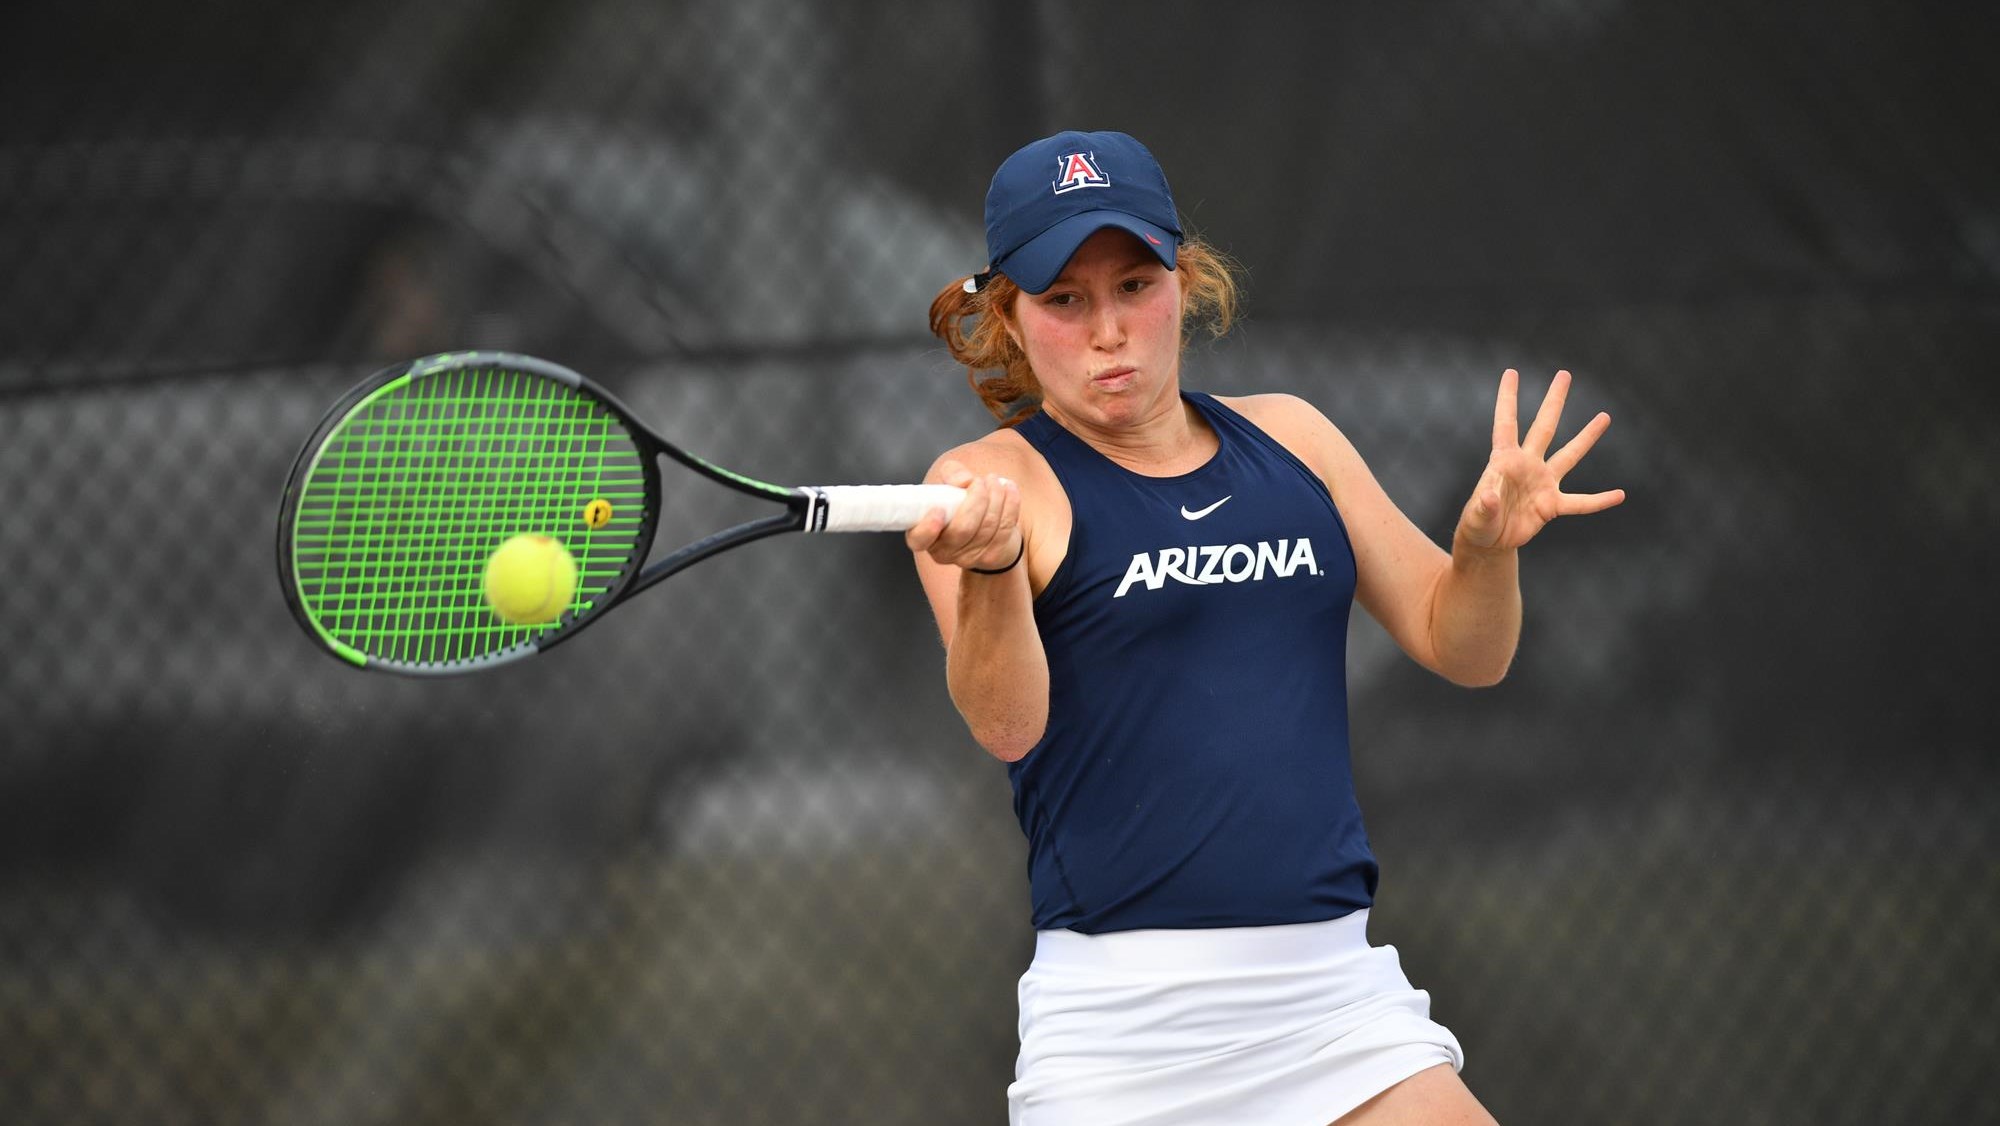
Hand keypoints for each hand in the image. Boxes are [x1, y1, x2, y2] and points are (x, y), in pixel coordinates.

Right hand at [905, 460, 1022, 573]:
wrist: (987, 531)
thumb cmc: (961, 507)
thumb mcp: (950, 487)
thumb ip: (951, 475)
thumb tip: (964, 480)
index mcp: (925, 535)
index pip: (919, 540)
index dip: (927, 529)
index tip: (937, 510)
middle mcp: (944, 551)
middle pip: (962, 529)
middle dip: (976, 500)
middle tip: (979, 482)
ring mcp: (969, 557)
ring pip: (986, 526)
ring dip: (995, 497)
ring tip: (994, 480)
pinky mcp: (991, 557)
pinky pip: (1004, 528)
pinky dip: (1010, 504)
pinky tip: (1009, 488)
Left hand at [1456, 369, 1624, 551]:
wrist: (1489, 542)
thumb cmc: (1478, 523)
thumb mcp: (1477, 516)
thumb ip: (1483, 505)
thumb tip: (1489, 497)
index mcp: (1504, 461)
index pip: (1506, 424)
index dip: (1507, 399)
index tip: (1511, 372)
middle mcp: (1527, 465)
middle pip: (1544, 427)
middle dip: (1554, 401)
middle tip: (1564, 374)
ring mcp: (1543, 483)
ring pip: (1570, 455)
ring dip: (1587, 437)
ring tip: (1605, 416)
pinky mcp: (1552, 505)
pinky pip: (1581, 502)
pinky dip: (1599, 500)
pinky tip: (1619, 495)